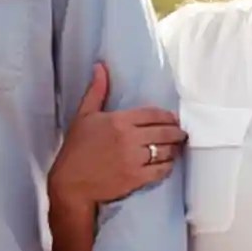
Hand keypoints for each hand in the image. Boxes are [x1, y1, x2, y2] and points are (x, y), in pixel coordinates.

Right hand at [48, 63, 186, 205]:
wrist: (70, 183)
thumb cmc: (76, 149)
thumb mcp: (84, 115)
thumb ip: (97, 91)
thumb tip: (100, 66)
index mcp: (119, 120)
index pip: (153, 114)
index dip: (167, 116)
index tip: (173, 119)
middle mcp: (129, 138)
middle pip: (164, 131)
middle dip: (176, 131)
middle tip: (180, 133)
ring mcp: (134, 159)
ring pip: (166, 150)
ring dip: (174, 148)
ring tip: (176, 147)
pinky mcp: (136, 178)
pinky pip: (161, 170)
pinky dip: (168, 166)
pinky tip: (168, 163)